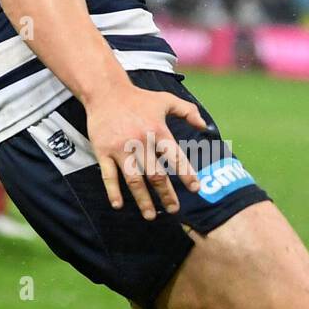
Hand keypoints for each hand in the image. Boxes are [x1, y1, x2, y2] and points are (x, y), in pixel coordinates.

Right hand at [86, 85, 206, 219]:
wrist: (105, 92)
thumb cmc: (138, 98)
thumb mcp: (166, 99)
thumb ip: (188, 111)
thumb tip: (205, 126)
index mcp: (157, 131)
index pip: (175, 157)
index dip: (186, 174)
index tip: (196, 189)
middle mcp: (140, 142)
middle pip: (156, 175)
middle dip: (167, 195)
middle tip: (174, 210)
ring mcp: (120, 148)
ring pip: (134, 180)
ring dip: (143, 200)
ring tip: (150, 216)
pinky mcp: (103, 151)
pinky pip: (108, 176)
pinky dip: (113, 192)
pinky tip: (119, 205)